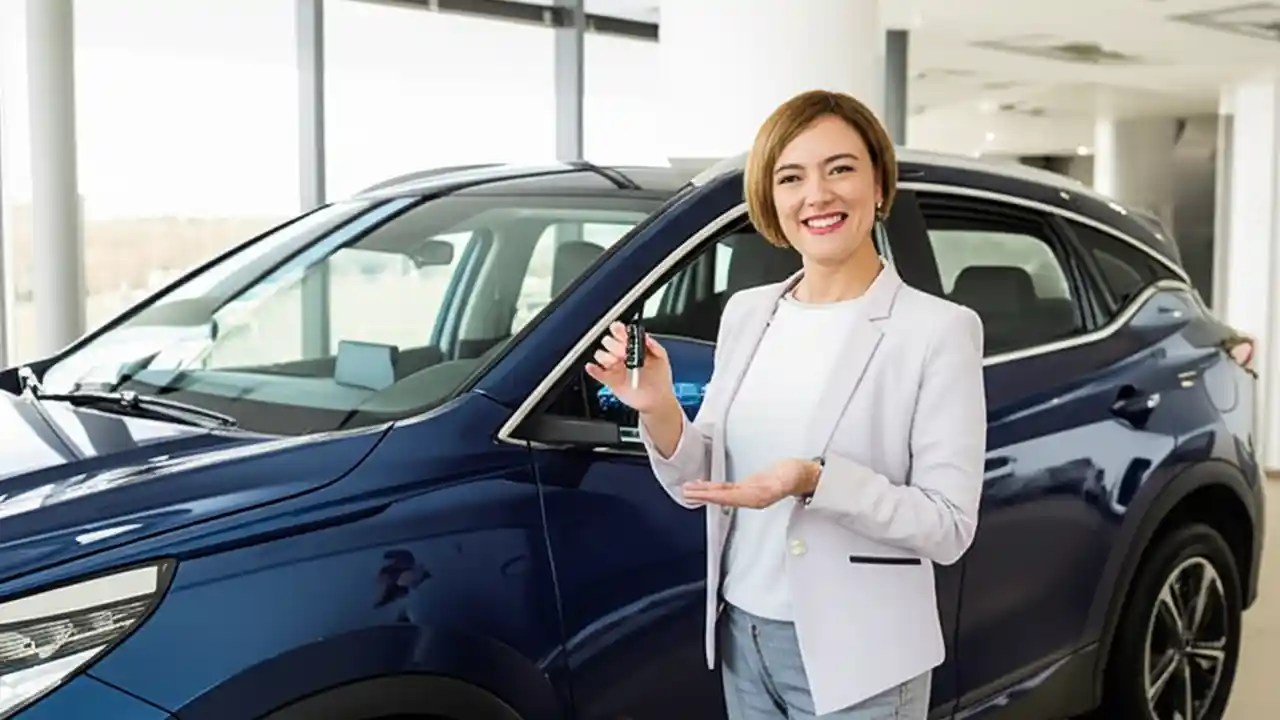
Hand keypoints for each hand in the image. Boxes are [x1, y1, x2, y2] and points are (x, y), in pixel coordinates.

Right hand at [584, 321, 674, 413]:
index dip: (618, 330)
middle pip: (608, 342)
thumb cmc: (660, 380)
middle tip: (622, 351)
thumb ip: (654, 346)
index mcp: (633, 349)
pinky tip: (592, 367)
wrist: (656, 401)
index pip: (622, 334)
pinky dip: (593, 369)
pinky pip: (597, 372)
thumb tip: (645, 336)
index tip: (617, 328)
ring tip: (614, 360)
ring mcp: (615, 368)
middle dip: (613, 344)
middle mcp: (622, 356)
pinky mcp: (610, 380)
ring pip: (601, 355)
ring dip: (604, 356)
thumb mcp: (662, 359)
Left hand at [681, 458, 820, 508]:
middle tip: (686, 492)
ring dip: (705, 493)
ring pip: (723, 495)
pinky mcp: (748, 488)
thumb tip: (768, 489)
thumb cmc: (796, 475)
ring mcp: (748, 494)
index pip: (730, 496)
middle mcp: (750, 497)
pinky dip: (714, 489)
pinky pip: (728, 491)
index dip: (713, 495)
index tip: (698, 493)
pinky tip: (705, 487)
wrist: (803, 475)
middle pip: (722, 497)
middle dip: (703, 496)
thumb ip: (779, 483)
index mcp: (757, 496)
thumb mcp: (788, 478)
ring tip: (689, 490)